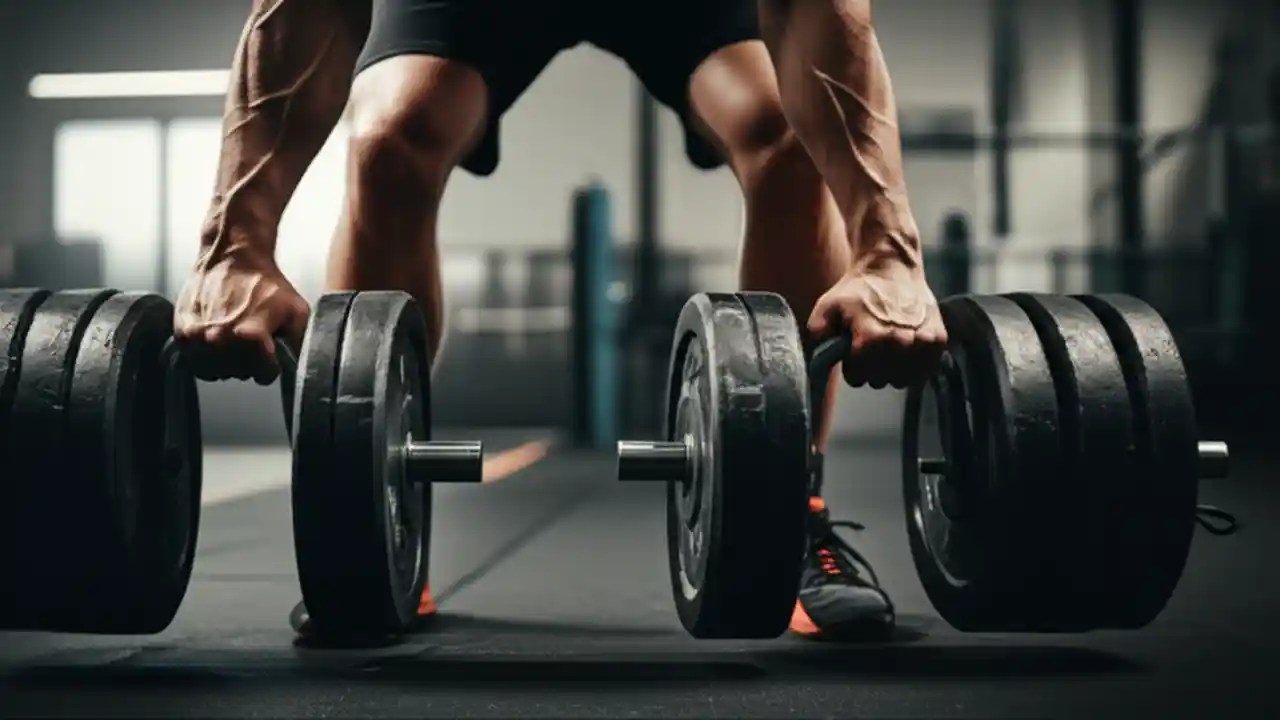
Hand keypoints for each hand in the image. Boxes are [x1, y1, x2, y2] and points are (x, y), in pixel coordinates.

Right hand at [174, 250, 309, 384]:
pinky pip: (194, 362)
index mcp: (251, 337)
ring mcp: (199, 337)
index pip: (264, 376)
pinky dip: (206, 356)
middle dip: (249, 363)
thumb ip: (300, 342)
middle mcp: (222, 340)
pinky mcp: (183, 332)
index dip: (271, 366)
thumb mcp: (296, 310)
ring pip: (216, 372)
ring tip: (233, 340)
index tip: (269, 355)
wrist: (232, 257)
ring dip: (226, 362)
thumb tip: (301, 366)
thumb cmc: (264, 281)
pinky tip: (217, 339)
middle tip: (251, 343)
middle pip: (240, 374)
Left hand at [808, 265, 946, 388]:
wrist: (891, 266)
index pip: (858, 377)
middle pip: (880, 380)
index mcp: (871, 336)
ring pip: (903, 380)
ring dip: (893, 369)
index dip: (851, 368)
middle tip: (870, 348)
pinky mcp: (938, 339)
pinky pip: (924, 371)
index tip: (853, 354)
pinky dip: (914, 366)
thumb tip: (818, 362)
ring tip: (888, 347)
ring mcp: (921, 341)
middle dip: (871, 369)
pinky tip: (905, 350)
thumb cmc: (857, 290)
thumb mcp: (827, 307)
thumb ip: (819, 335)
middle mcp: (899, 341)